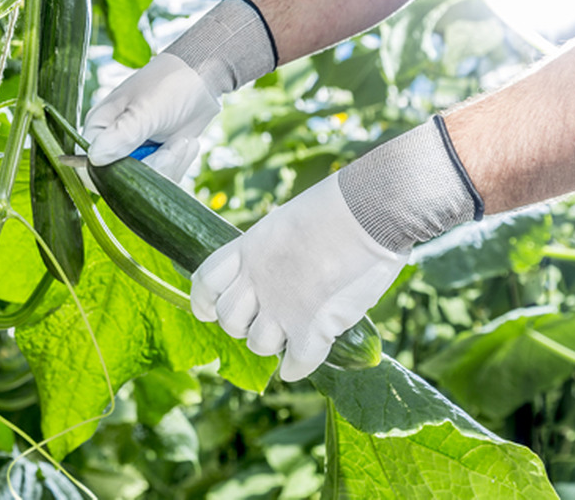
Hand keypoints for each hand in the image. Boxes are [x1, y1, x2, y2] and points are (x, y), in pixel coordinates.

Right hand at [83, 53, 220, 181]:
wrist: (203, 78)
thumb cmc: (171, 85)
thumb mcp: (147, 109)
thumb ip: (122, 134)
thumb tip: (93, 158)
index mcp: (99, 129)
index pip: (93, 167)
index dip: (119, 173)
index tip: (151, 158)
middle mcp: (111, 144)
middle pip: (122, 180)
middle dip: (155, 167)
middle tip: (179, 145)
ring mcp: (133, 154)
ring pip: (144, 183)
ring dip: (171, 165)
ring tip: (185, 141)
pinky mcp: (153, 160)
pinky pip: (160, 179)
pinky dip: (178, 164)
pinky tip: (187, 142)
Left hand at [189, 171, 407, 380]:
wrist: (370, 211)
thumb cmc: (340, 205)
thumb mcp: (289, 222)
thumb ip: (276, 250)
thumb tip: (283, 267)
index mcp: (248, 248)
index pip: (206, 281)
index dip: (204, 300)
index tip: (207, 311)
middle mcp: (257, 280)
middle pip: (229, 319)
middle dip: (241, 324)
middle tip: (261, 320)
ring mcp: (282, 306)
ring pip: (258, 344)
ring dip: (269, 344)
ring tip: (285, 335)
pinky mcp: (311, 327)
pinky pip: (296, 361)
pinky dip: (296, 368)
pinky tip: (296, 367)